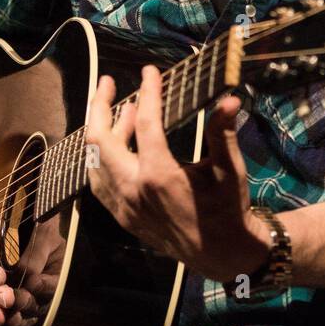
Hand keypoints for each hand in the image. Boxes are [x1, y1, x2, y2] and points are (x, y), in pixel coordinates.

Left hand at [84, 66, 270, 282]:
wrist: (222, 254)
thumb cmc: (227, 209)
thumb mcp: (228, 169)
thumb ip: (223, 132)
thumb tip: (230, 99)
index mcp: (159, 175)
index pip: (147, 122)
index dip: (148, 92)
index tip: (150, 71)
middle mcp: (133, 190)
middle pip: (100, 139)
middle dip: (99, 105)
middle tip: (106, 82)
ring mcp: (123, 205)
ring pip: (94, 160)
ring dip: (101, 131)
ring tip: (120, 110)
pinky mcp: (122, 216)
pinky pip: (98, 181)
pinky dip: (100, 158)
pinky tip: (115, 144)